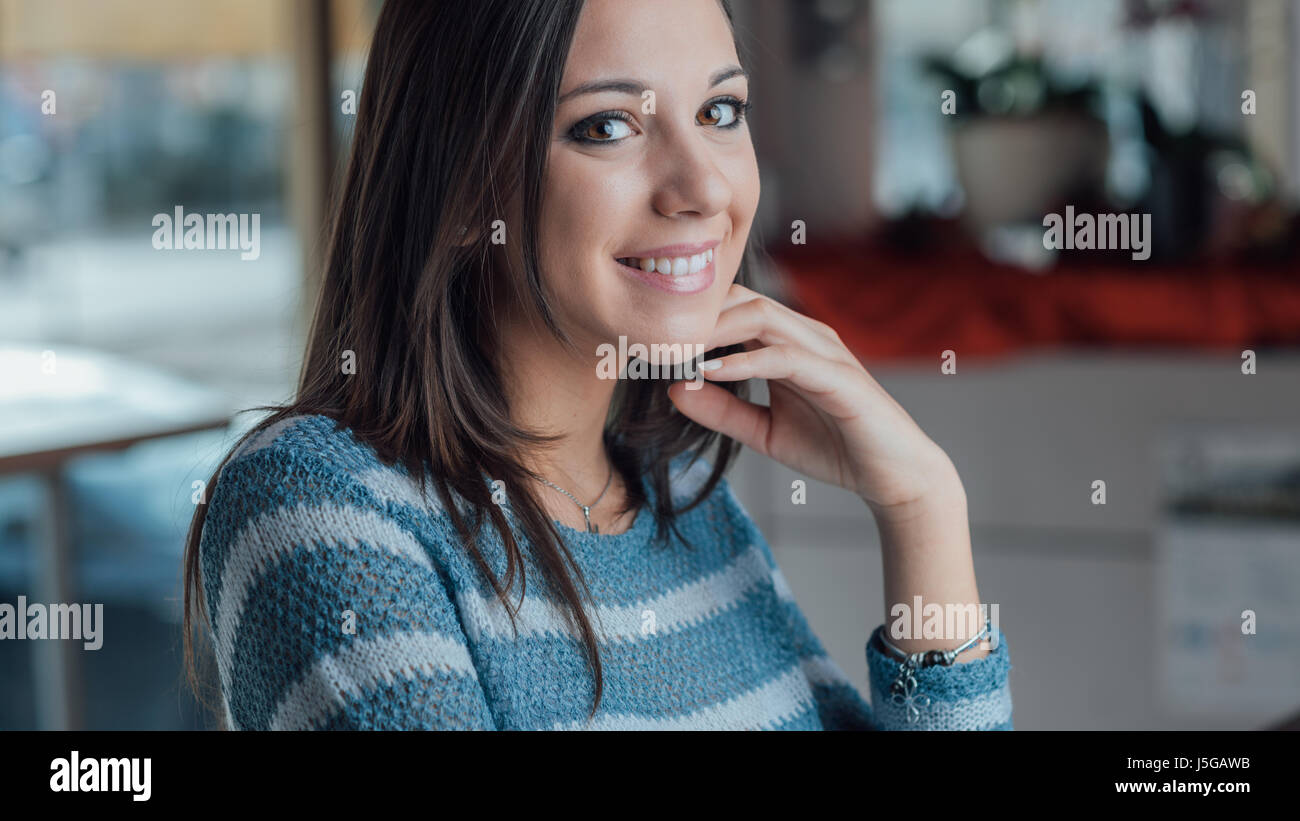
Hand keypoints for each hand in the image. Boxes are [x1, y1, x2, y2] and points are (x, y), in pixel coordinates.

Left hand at [667, 284, 961, 514]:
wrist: (893, 476)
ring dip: (713, 329)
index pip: (731, 308)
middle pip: (740, 299)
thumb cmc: (833, 447)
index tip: (644, 338)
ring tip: (672, 347)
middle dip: (694, 314)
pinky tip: (710, 372)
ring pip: (761, 316)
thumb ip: (721, 411)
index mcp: (785, 342)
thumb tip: (672, 389)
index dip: (688, 317)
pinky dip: (744, 361)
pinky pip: (784, 357)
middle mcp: (804, 335)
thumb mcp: (762, 432)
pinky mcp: (838, 376)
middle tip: (647, 335)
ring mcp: (823, 351)